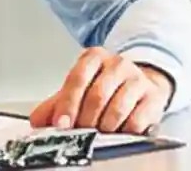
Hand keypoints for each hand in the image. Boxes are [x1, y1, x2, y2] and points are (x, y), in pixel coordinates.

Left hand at [29, 47, 173, 133]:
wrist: (141, 86)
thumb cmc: (105, 88)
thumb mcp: (78, 90)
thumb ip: (56, 104)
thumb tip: (38, 121)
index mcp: (94, 57)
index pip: (78, 79)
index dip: (68, 104)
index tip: (62, 123)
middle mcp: (117, 64)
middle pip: (97, 96)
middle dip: (85, 121)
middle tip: (80, 133)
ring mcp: (137, 79)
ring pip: (117, 109)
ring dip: (104, 128)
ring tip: (100, 133)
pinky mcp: (152, 97)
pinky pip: (136, 120)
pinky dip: (124, 131)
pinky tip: (120, 131)